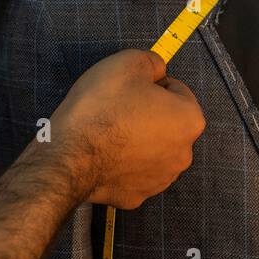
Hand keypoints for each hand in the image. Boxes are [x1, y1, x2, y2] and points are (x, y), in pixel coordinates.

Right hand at [49, 49, 205, 209]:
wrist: (68, 155)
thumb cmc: (101, 108)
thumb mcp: (129, 61)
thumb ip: (153, 61)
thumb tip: (157, 69)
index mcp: (189, 120)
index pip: (177, 90)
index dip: (151, 84)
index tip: (130, 88)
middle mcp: (183, 154)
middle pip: (167, 122)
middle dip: (148, 113)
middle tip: (118, 107)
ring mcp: (160, 179)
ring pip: (152, 148)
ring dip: (138, 138)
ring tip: (109, 131)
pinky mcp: (137, 196)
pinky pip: (134, 171)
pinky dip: (122, 162)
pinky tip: (104, 153)